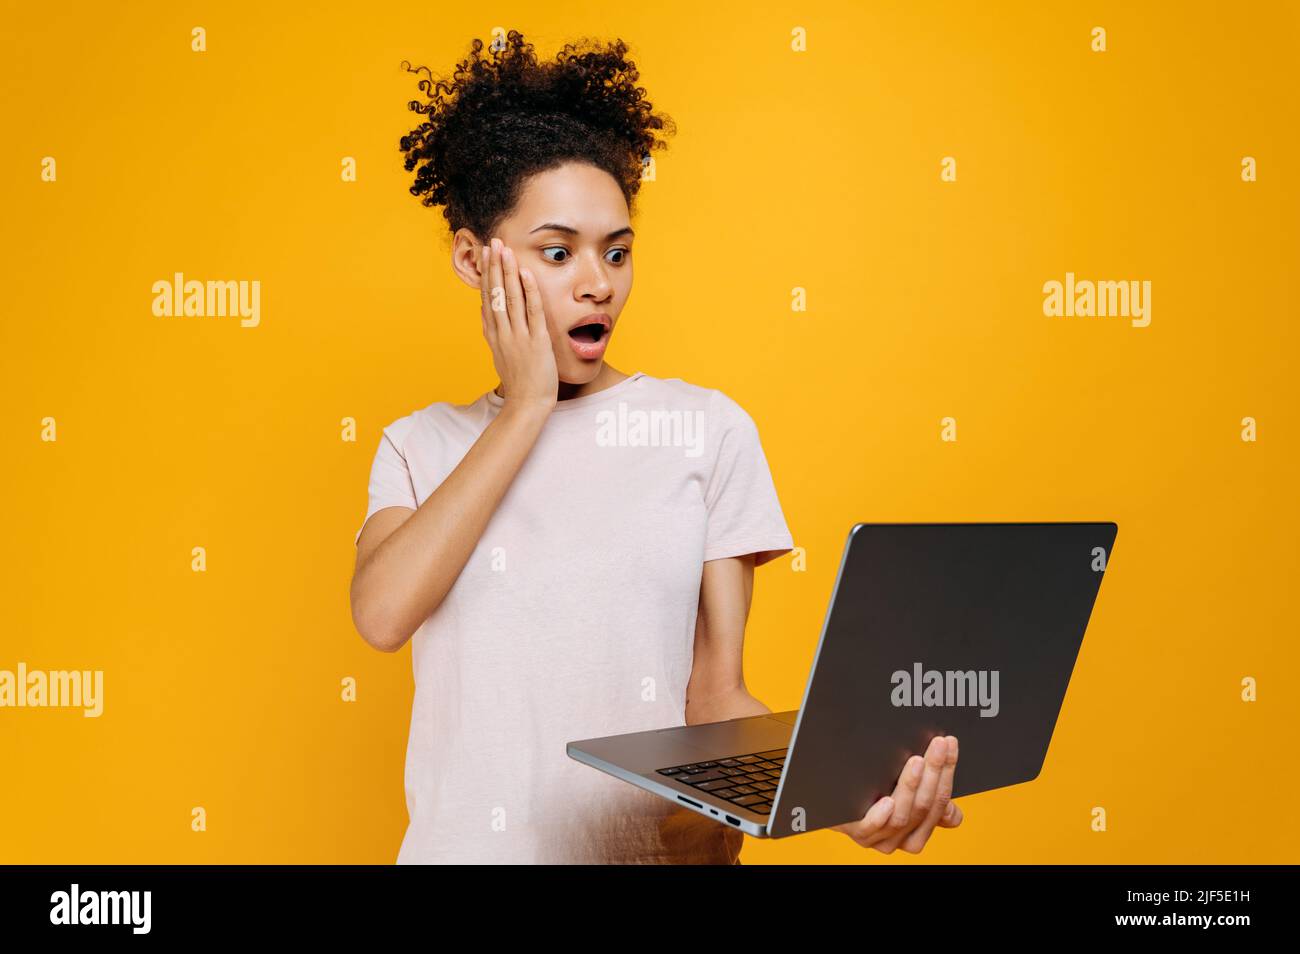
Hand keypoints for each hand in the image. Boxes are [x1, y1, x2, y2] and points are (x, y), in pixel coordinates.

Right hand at [479, 236, 557, 410]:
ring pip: (510, 298)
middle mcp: (502, 332)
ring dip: (507, 271)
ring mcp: (517, 336)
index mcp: (493, 334)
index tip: (485, 254)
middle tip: (492, 242)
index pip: (487, 297)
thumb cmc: (518, 381)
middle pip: (495, 293)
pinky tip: (526, 273)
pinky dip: (528, 291)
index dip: (486, 274)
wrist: (527, 404)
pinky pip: (531, 311)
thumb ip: (492, 332)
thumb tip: (485, 313)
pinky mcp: (535, 341)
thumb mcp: (499, 354)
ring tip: (504, 250)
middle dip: (493, 266)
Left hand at [830, 735, 963, 853]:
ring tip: (916, 761)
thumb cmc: (869, 790)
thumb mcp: (902, 789)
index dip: (948, 773)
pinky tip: (887, 800)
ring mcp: (878, 837)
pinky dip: (881, 815)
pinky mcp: (856, 832)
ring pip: (902, 816)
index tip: (950, 744)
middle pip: (924, 807)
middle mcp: (901, 838)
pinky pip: (871, 827)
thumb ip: (926, 798)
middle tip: (938, 744)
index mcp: (918, 831)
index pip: (941, 805)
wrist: (827, 793)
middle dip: (934, 772)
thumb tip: (954, 812)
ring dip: (911, 786)